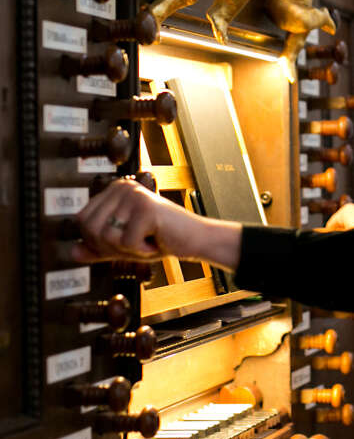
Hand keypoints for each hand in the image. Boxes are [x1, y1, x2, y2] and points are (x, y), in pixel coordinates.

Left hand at [72, 179, 241, 269]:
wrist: (194, 240)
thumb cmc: (161, 240)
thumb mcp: (123, 245)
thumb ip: (98, 247)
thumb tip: (72, 251)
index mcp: (114, 190)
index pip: (82, 221)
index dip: (98, 241)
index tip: (125, 239)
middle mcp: (122, 186)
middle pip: (90, 229)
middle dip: (111, 246)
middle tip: (138, 242)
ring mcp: (135, 195)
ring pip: (106, 237)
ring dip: (128, 249)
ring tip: (148, 240)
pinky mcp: (147, 208)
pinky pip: (127, 242)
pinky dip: (142, 251)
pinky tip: (157, 241)